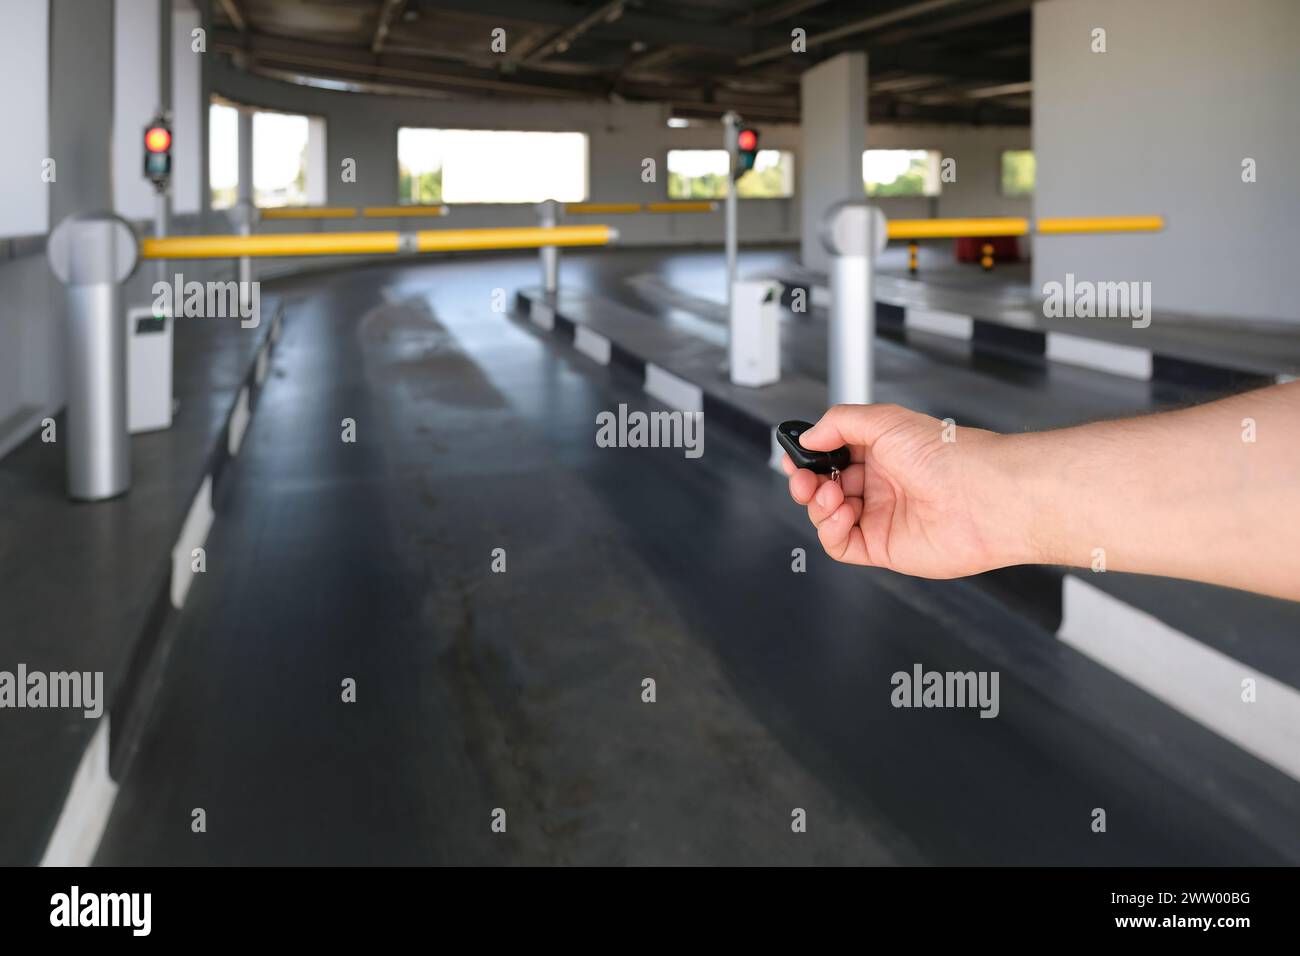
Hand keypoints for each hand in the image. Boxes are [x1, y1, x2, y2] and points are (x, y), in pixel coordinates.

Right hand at [783, 404, 1026, 577]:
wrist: (984, 497)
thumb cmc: (950, 456)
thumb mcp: (885, 420)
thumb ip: (839, 423)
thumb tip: (809, 437)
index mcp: (881, 452)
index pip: (832, 456)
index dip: (810, 457)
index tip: (796, 454)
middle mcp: (880, 485)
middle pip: (824, 487)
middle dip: (806, 482)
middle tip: (803, 478)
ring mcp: (881, 517)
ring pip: (827, 516)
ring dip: (818, 504)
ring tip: (830, 493)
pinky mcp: (883, 547)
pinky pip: (841, 545)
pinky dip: (830, 530)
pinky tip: (842, 514)